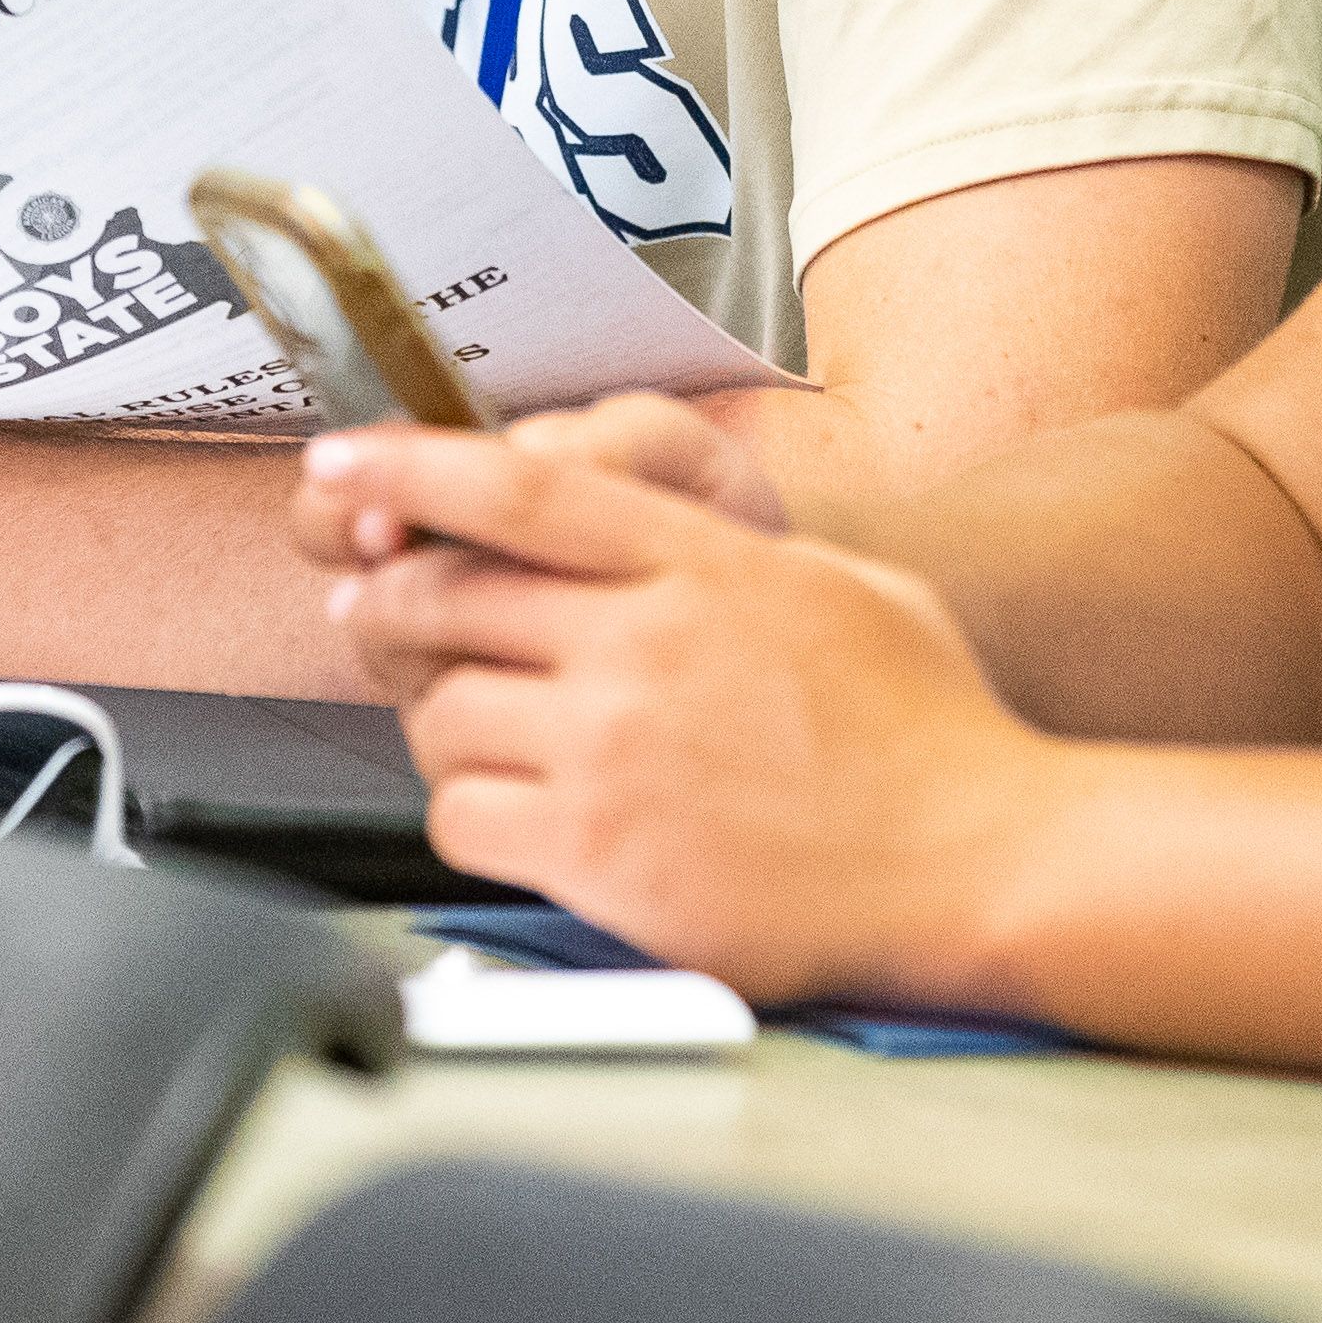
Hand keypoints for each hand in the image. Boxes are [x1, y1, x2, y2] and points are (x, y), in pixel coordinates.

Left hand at [313, 423, 1071, 1007]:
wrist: (981, 861)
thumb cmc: (932, 735)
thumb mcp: (846, 588)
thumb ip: (732, 556)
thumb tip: (653, 542)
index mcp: (701, 564)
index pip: (514, 490)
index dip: (407, 467)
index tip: (340, 461)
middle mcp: (642, 646)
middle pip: (445, 596)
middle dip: (390, 604)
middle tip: (378, 616)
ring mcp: (613, 753)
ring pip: (439, 715)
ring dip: (442, 722)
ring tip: (482, 734)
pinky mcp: (599, 856)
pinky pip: (462, 820)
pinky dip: (471, 814)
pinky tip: (517, 818)